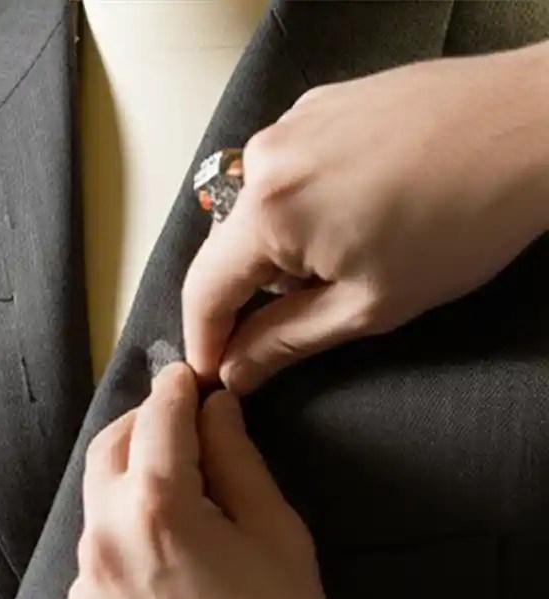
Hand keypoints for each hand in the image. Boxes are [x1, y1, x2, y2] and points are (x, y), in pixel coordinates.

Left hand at [68, 363, 338, 598]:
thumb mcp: (278, 536)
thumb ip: (238, 461)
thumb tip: (216, 410)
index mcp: (158, 507)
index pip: (158, 419)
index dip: (175, 390)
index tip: (186, 377)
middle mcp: (105, 537)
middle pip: (109, 451)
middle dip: (140, 426)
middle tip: (174, 421)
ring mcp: (85, 584)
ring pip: (100, 509)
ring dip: (131, 488)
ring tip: (177, 499)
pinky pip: (98, 563)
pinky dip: (125, 545)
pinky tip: (164, 566)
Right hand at [183, 42, 548, 392]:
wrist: (530, 125)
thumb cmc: (465, 218)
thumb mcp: (370, 304)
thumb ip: (287, 340)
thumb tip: (235, 371)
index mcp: (267, 213)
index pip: (203, 290)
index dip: (202, 339)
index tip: (210, 373)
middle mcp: (262, 159)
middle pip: (230, 247)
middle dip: (254, 289)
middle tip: (306, 314)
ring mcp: (290, 124)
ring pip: (261, 207)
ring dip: (287, 242)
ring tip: (356, 249)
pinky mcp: (319, 103)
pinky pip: (290, 168)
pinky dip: (309, 199)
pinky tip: (365, 206)